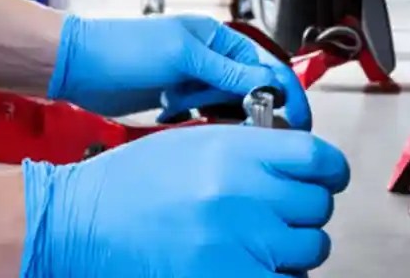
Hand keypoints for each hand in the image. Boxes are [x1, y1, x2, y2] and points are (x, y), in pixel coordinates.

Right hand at [20, 126, 349, 276]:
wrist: (79, 224)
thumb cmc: (130, 183)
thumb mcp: (197, 144)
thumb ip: (252, 152)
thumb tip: (301, 167)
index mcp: (238, 152)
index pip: (320, 159)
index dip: (331, 171)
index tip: (326, 180)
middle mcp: (244, 195)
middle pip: (318, 207)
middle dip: (305, 213)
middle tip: (280, 217)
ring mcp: (238, 243)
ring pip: (310, 250)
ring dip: (294, 251)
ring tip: (260, 246)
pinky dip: (279, 277)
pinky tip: (254, 268)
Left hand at [48, 14, 309, 127]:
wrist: (78, 65)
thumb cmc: (123, 48)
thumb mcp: (183, 57)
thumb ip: (228, 71)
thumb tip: (270, 83)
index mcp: (220, 38)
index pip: (268, 66)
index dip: (287, 93)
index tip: (297, 120)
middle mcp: (212, 57)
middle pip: (251, 89)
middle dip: (244, 106)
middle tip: (235, 121)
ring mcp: (194, 79)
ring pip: (227, 105)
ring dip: (212, 112)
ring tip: (185, 107)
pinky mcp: (178, 99)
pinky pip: (203, 115)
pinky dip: (194, 118)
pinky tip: (172, 113)